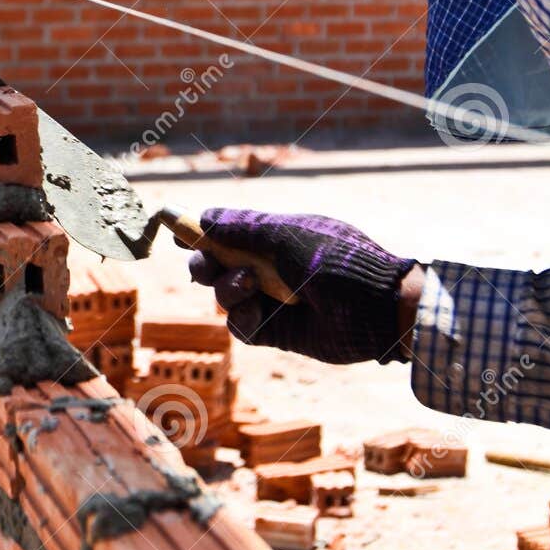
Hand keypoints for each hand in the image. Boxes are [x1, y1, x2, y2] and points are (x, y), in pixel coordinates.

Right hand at [188, 208, 416, 364]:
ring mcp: (273, 300)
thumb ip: (242, 227)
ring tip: (247, 285)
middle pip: (218, 264)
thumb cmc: (335, 260)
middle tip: (204, 265)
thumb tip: (202, 216)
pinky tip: (257, 312)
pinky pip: (242, 328)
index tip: (174, 228)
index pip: (230, 231)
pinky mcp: (277, 333)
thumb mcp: (286, 234)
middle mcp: (270, 267)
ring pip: (225, 297)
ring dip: (227, 289)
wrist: (375, 308)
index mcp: (275, 237)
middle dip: (204, 262)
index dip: (201, 230)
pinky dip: (243, 319)